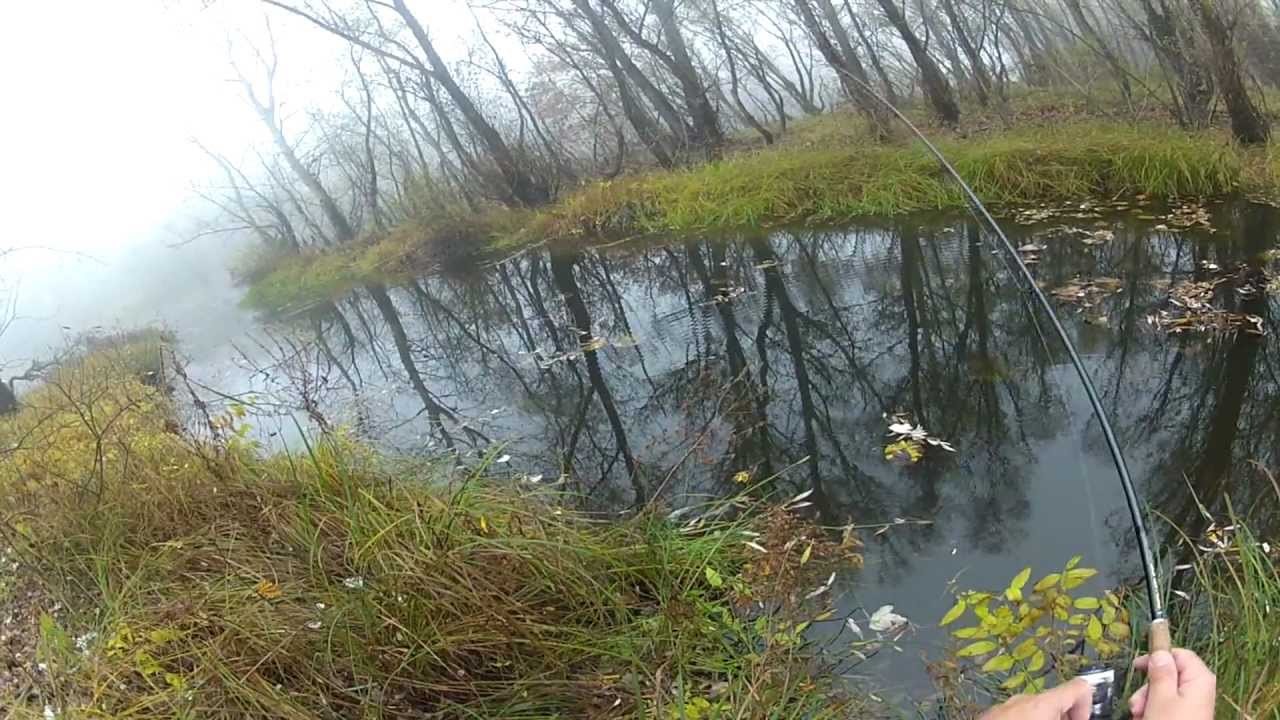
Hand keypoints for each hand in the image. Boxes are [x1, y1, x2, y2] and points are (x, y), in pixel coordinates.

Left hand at [979, 678, 1093, 719]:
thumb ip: (1072, 716)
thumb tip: (1081, 714)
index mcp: (1042, 703)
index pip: (1079, 687)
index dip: (1088, 705)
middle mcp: (1023, 698)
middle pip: (1057, 700)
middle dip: (1065, 716)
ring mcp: (1005, 705)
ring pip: (1036, 709)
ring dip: (1045, 719)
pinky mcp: (992, 714)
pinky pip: (1018, 714)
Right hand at [1128, 649, 1215, 719]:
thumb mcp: (1160, 697)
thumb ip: (1161, 672)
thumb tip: (1160, 653)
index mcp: (1199, 679)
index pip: (1180, 654)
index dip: (1158, 657)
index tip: (1139, 666)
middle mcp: (1199, 689)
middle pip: (1169, 673)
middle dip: (1148, 686)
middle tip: (1138, 701)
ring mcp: (1193, 703)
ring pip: (1164, 690)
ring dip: (1147, 700)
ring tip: (1141, 714)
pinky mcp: (1186, 715)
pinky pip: (1167, 704)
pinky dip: (1153, 709)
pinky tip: (1146, 718)